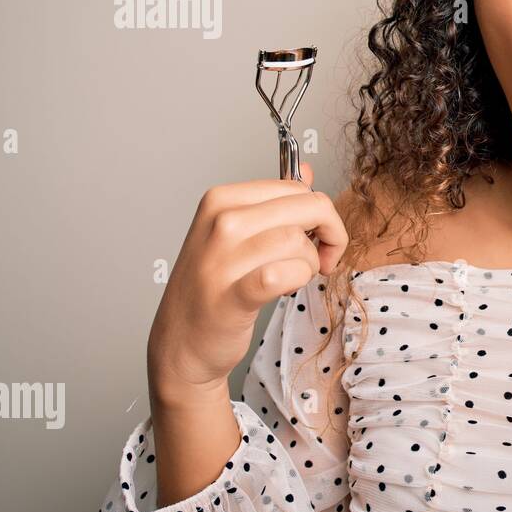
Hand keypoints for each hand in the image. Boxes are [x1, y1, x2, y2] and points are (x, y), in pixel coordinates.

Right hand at [146, 161, 348, 399]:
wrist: (181, 341)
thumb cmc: (214, 287)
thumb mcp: (239, 235)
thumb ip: (276, 202)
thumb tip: (307, 171)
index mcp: (222, 199)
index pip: (296, 187)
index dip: (320, 214)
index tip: (317, 237)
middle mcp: (220, 221)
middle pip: (307, 207)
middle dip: (329, 235)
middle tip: (321, 260)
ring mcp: (222, 258)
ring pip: (300, 242)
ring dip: (309, 265)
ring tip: (291, 279)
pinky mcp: (231, 294)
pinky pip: (284, 274)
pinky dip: (295, 282)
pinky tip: (283, 289)